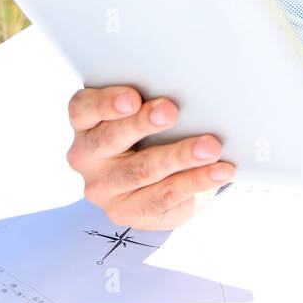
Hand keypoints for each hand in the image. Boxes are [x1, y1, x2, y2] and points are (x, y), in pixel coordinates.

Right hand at [66, 86, 235, 230]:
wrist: (156, 178)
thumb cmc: (149, 131)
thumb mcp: (143, 111)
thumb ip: (151, 100)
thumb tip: (190, 89)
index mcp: (85, 123)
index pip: (83, 109)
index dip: (105, 103)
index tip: (133, 98)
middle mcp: (86, 157)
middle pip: (109, 139)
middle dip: (142, 124)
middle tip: (170, 111)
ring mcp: (104, 189)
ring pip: (142, 170)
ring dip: (179, 156)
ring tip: (209, 147)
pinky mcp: (126, 213)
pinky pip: (165, 196)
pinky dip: (196, 181)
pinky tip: (219, 171)